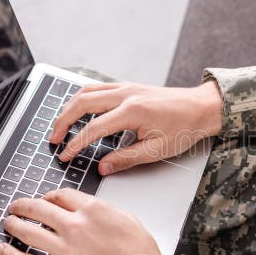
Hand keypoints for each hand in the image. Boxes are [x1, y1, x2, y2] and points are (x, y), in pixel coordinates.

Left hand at [0, 190, 169, 254]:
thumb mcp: (127, 220)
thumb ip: (105, 213)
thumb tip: (93, 212)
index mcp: (93, 209)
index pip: (61, 195)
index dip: (48, 196)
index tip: (44, 200)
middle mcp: (75, 225)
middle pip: (39, 208)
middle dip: (23, 206)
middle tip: (16, 207)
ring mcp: (65, 248)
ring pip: (28, 232)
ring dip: (14, 226)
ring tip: (8, 224)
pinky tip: (3, 251)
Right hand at [49, 81, 222, 174]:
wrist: (202, 107)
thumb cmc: (185, 128)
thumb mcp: (158, 150)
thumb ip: (127, 159)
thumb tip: (103, 167)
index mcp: (132, 111)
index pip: (94, 128)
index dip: (76, 144)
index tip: (65, 155)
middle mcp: (126, 94)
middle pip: (82, 103)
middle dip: (63, 121)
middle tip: (53, 139)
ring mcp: (126, 87)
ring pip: (87, 91)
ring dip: (69, 107)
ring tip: (60, 125)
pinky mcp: (129, 87)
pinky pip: (98, 88)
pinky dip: (82, 98)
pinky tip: (78, 109)